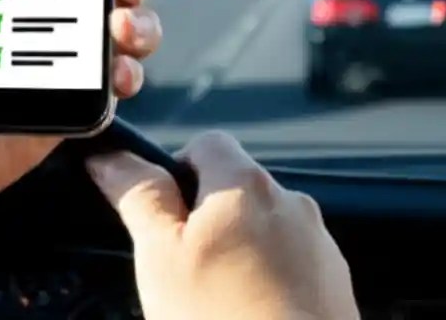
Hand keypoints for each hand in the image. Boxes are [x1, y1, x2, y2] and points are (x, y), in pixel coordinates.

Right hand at [88, 132, 358, 319]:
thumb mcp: (160, 256)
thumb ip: (138, 196)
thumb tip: (113, 157)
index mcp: (246, 184)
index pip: (204, 143)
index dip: (174, 173)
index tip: (160, 216)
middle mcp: (291, 202)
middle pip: (233, 190)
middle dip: (204, 222)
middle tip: (182, 270)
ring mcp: (318, 243)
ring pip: (261, 230)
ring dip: (237, 253)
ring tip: (216, 301)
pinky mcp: (332, 282)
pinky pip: (288, 264)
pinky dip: (265, 281)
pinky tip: (246, 311)